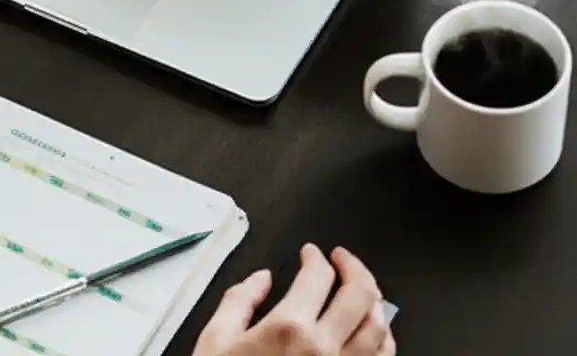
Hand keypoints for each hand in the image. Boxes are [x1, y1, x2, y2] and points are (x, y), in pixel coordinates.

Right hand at [193, 245, 393, 355]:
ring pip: (379, 326)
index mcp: (288, 329)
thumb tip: (261, 280)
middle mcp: (323, 349)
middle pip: (360, 294)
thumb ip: (239, 300)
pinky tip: (374, 329)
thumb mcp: (215, 339)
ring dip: (374, 300)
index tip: (310, 253)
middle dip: (355, 267)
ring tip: (361, 289)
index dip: (315, 257)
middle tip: (343, 259)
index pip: (317, 275)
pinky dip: (384, 337)